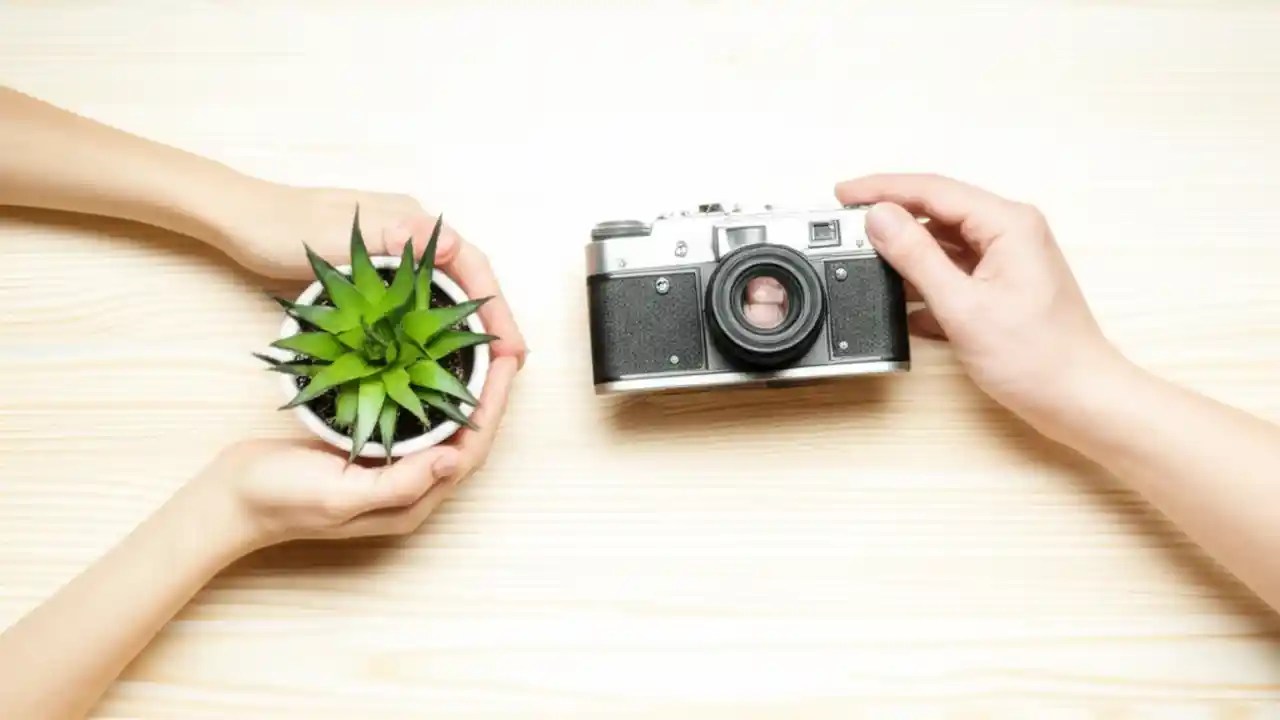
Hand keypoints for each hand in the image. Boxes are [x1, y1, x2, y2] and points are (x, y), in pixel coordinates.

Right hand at [194, 349, 518, 548]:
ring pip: (446, 430)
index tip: (506, 365)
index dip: (493, 408)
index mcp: (409, 504)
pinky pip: (418, 422)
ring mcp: (392, 472)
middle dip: (490, 396)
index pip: (470, 452)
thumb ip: (397, 484)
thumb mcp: (338, 495)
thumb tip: (452, 460)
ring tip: (481, 354)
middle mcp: (410, 491)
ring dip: (467, 394)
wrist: (230, 500)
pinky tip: (435, 367)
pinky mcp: (373, 454)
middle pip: (467, 440)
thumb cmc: (279, 499)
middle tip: (503, 350)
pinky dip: (434, 394)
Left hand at [218, 183, 527, 365]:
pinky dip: (438, 333)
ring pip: (449, 296)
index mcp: (413, 224)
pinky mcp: (377, 276)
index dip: (499, 310)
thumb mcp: (336, 232)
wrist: (238, 220)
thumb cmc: (281, 224)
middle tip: (510, 372)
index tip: (513, 350)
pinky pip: (422, 306)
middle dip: (495, 325)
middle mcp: (412, 238)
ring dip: (471, 332)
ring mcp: (396, 256)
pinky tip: (438, 360)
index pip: (474, 267)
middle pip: (470, 284)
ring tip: (486, 373)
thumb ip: (391, 236)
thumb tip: (448, 244)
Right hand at [835, 174, 1121, 428]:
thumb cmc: (1037, 358)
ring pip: (944, 241)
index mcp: (1008, 224)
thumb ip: (917, 257)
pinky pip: (955, 269)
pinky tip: (902, 301)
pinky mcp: (1003, 284)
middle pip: (937, 210)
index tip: (844, 194)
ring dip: (907, 253)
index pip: (932, 190)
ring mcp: (1008, 258)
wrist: (1078, 399)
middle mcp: (1011, 232)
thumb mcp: (962, 306)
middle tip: (847, 225)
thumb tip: (880, 218)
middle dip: (891, 217)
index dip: (883, 189)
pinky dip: (926, 280)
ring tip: (866, 261)